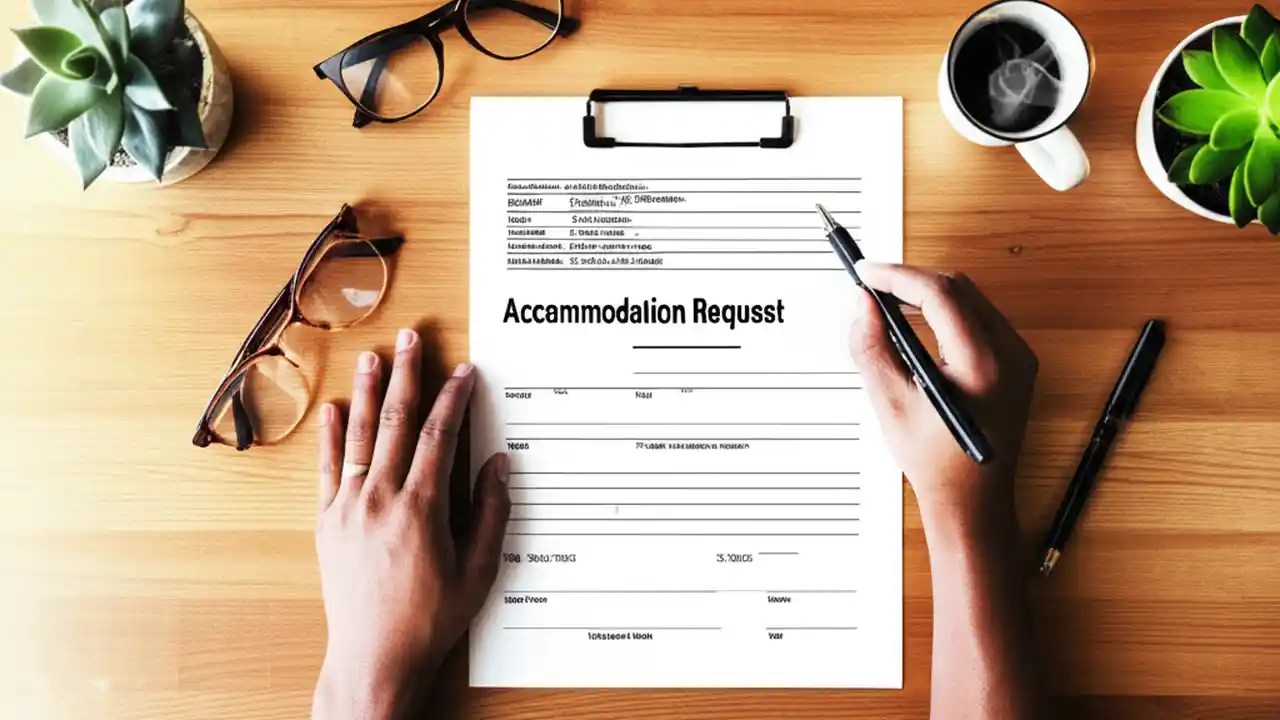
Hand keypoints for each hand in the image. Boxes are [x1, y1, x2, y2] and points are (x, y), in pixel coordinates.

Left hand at [312, 329, 510, 719]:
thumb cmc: (430, 620)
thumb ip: (490, 514)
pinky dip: (331, 437)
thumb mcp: (478, 571)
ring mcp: (349, 508)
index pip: (439, 436)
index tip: (463, 371)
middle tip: (411, 339)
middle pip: (396, 423)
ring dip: (368, 393)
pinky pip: (328, 469)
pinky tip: (334, 410)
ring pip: (359, 437)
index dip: (453, 398)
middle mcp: (380, 499)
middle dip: (407, 376)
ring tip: (373, 357)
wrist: (374, 657)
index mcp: (421, 507)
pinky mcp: (327, 523)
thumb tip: (497, 465)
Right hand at [848, 262, 1037, 542]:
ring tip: (887, 300)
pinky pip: (979, 318)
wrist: (972, 498)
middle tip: (871, 284)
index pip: (940, 295)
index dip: (897, 277)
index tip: (866, 273)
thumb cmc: (935, 462)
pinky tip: (917, 320)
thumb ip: (872, 348)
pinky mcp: (1017, 362)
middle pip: (958, 288)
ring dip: (928, 292)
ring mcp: (1019, 357)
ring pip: (970, 298)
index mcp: (982, 365)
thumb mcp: (891, 404)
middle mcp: (1010, 355)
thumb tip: (862, 304)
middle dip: (911, 280)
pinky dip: (946, 310)